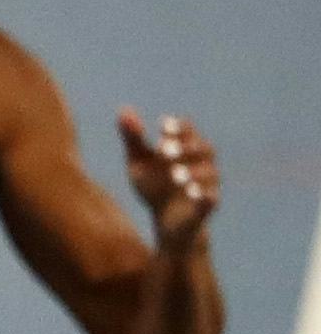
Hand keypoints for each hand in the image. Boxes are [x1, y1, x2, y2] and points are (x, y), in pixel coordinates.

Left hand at [120, 110, 218, 254]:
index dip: (177, 127)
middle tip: (165, 150)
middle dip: (186, 147)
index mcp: (186, 148)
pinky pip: (211, 198)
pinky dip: (203, 194)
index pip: (188, 129)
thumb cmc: (154, 186)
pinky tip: (190, 192)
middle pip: (203, 147)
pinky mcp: (207, 206)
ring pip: (210, 173)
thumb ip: (134, 138)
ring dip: (193, 171)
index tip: (161, 127)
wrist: (166, 223)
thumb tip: (123, 110)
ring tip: (175, 174)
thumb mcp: (139, 162)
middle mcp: (202, 162)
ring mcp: (207, 184)